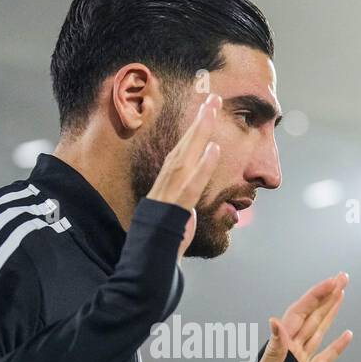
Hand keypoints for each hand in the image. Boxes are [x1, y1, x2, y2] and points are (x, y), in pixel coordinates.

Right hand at [145, 92, 221, 261]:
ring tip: (212, 110)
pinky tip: (213, 150)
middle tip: (212, 99)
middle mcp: (165, 185)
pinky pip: (190, 184)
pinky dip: (202, 166)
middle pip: (182, 147)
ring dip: (199, 133)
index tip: (204, 114)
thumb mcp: (173, 221)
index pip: (180, 154)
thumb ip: (183, 208)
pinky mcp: (175, 207)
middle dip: (197, 122)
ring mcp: (168, 194)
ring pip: (184, 157)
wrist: (147, 262)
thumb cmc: (160, 244)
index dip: (192, 134)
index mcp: (165, 186)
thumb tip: (193, 205)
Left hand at [248, 271, 352, 361]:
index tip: (332, 282)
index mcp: (281, 345)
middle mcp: (291, 349)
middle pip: (312, 316)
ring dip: (331, 312)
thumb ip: (274, 350)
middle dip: (327, 296)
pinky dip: (337, 345)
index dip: (316, 295)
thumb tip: (276, 321)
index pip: (300, 312)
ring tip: (342, 294)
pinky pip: (326, 357)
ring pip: (319, 330)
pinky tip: (348, 334)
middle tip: (343, 278)